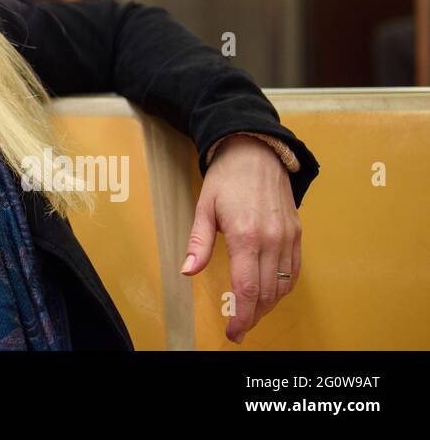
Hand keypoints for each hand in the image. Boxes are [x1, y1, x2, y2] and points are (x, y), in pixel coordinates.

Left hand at [181, 133, 301, 343]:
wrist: (257, 153)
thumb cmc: (226, 179)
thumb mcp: (204, 207)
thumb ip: (199, 242)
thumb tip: (187, 271)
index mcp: (245, 235)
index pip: (247, 289)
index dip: (242, 316)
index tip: (233, 332)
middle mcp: (271, 239)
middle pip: (267, 293)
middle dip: (253, 316)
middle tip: (238, 327)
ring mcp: (288, 237)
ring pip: (283, 286)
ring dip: (268, 305)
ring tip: (251, 312)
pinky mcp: (297, 234)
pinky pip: (294, 271)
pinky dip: (283, 287)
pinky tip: (270, 292)